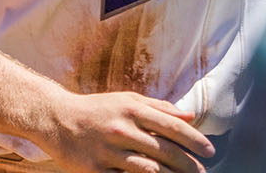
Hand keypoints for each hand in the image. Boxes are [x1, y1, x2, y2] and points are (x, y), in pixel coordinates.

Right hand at [39, 90, 214, 172]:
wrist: (55, 118)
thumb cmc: (97, 108)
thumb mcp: (127, 99)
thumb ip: (159, 107)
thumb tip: (191, 117)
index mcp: (132, 109)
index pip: (171, 126)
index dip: (194, 140)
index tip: (209, 151)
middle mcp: (122, 129)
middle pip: (164, 151)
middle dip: (188, 165)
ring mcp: (107, 151)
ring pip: (148, 170)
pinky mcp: (95, 171)